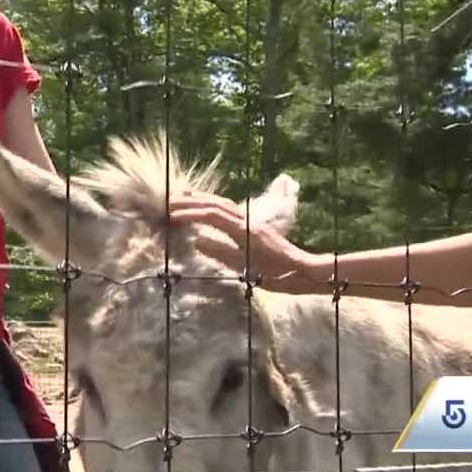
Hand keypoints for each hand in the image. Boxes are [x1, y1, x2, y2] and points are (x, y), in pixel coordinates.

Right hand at [168, 190, 326, 285]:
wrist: (303, 270)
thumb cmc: (278, 275)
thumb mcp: (248, 270)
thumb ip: (222, 254)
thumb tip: (197, 241)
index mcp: (245, 231)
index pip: (213, 216)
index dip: (191, 214)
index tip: (171, 216)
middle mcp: (247, 221)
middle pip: (216, 204)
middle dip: (191, 202)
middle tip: (167, 202)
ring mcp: (251, 222)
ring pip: (223, 203)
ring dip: (202, 199)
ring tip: (182, 197)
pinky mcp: (254, 226)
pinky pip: (229, 209)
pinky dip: (213, 204)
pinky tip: (206, 207)